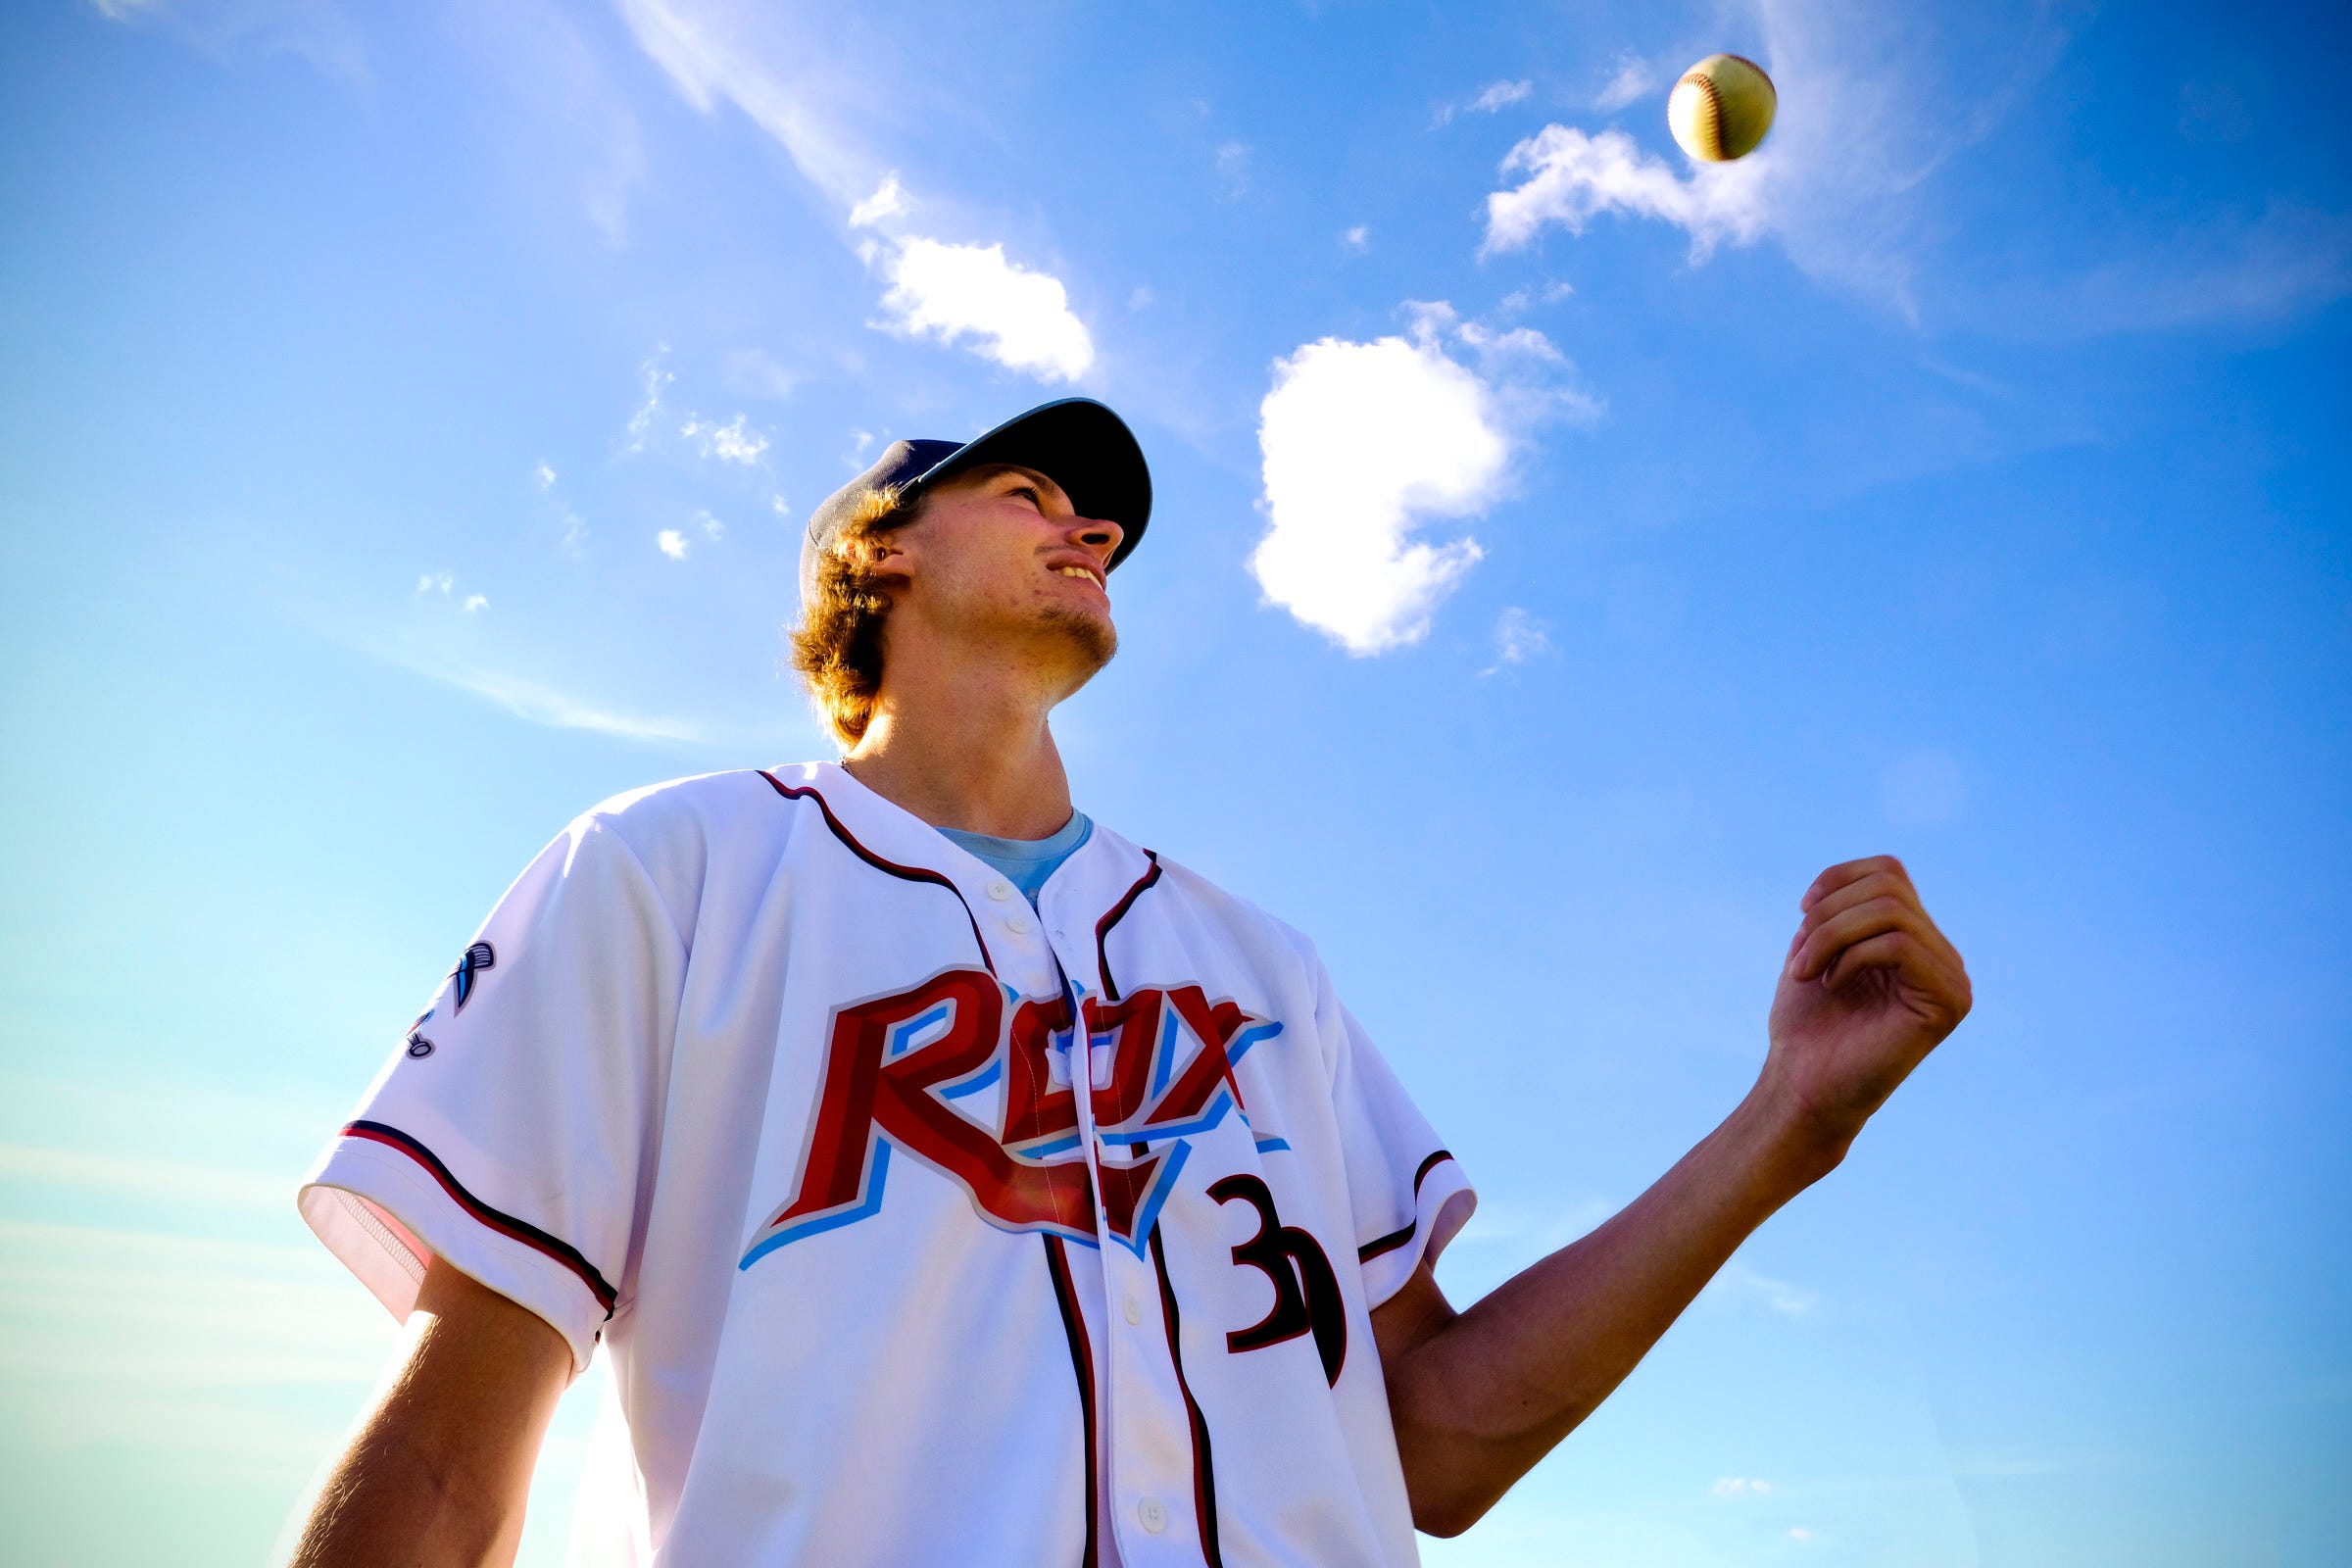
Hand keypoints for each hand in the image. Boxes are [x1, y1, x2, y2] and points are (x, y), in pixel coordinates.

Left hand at [1763, 855, 1970, 1156]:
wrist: (1801, 1086)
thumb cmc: (1806, 1025)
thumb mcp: (1816, 947)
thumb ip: (1842, 908)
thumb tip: (1850, 876)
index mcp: (1916, 941)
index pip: (1889, 872)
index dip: (1838, 879)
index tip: (1801, 912)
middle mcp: (1943, 958)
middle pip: (1889, 886)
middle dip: (1828, 913)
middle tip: (1799, 957)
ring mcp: (1952, 980)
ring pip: (1891, 911)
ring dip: (1830, 935)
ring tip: (1807, 971)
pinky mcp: (1948, 1003)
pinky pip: (1899, 945)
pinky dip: (1851, 956)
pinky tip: (1832, 985)